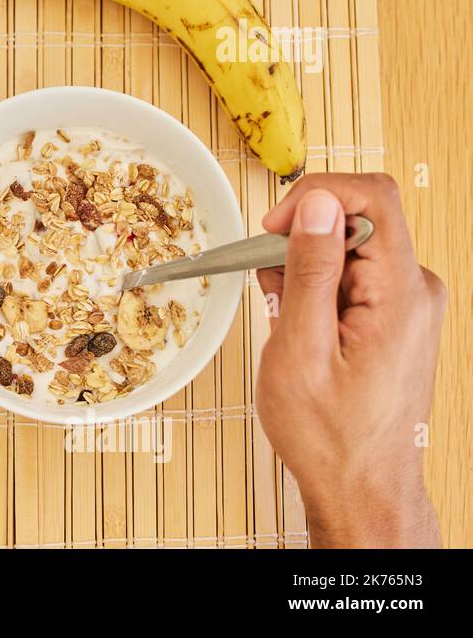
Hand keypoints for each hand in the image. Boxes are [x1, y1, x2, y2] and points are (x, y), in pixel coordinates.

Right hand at [256, 173, 444, 546]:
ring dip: (305, 272)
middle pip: (356, 221)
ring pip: (349, 251)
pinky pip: (352, 278)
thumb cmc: (330, 434)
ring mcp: (408, 304)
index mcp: (402, 292)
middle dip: (300, 242)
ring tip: (285, 322)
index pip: (371, 197)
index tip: (272, 228)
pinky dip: (316, 292)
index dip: (314, 196)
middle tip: (268, 286)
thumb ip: (310, 270)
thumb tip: (316, 203)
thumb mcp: (301, 349)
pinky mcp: (396, 317)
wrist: (362, 487)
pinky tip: (299, 329)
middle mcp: (416, 290)